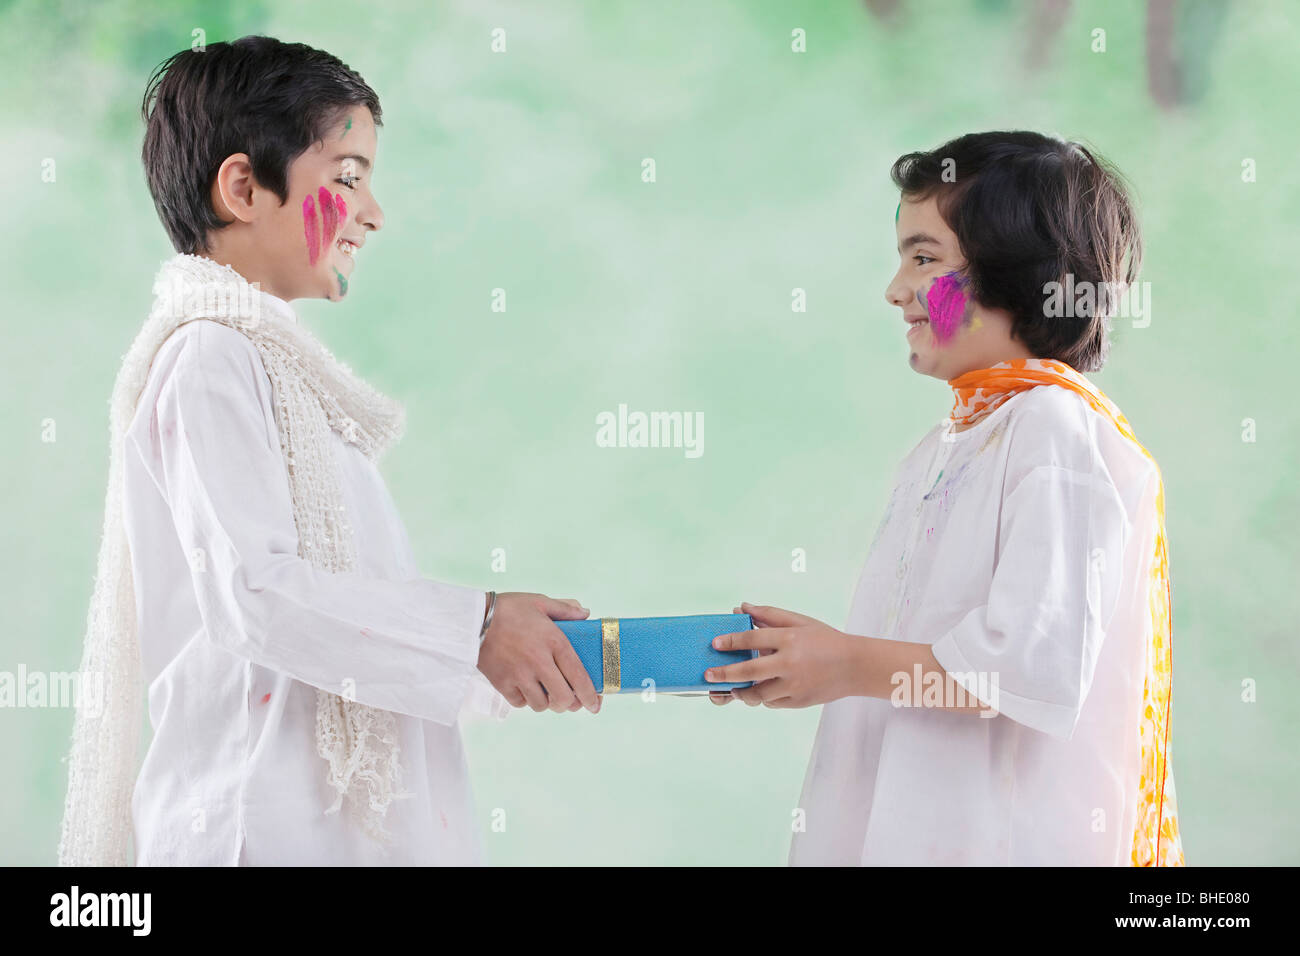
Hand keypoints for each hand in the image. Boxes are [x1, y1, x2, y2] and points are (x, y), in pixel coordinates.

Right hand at [477, 592, 601, 713]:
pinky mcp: (502, 683)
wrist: (471, 619)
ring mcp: (519, 674)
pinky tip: (526, 688)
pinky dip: (526, 700)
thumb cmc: (508, 609)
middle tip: (571, 700)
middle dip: (570, 703)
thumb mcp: (539, 601)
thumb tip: (585, 614)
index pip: (578, 676)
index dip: (589, 695)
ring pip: (542, 705)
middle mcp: (539, 661)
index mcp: (553, 641)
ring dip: (547, 702)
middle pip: (563, 699)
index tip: (595, 705)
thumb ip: (565, 609)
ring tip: (546, 692)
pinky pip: (520, 703)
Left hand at [706, 602, 860, 708]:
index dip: (731, 641)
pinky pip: (773, 702)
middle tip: (708, 676)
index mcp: (789, 639)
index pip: (752, 638)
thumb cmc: (825, 640)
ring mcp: (794, 685)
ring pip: (758, 694)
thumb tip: (742, 607)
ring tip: (733, 689)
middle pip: (749, 671)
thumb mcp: (800, 621)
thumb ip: (769, 614)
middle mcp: (790, 663)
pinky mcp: (799, 701)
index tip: (715, 644)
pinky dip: (764, 698)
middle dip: (724, 674)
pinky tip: (761, 691)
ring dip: (743, 692)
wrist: (855, 666)